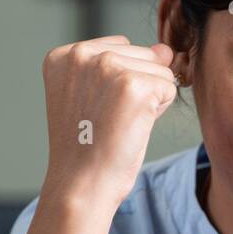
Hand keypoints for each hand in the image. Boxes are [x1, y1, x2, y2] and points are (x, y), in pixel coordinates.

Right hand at [40, 34, 177, 210]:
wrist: (82, 185)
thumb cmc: (88, 148)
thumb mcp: (94, 96)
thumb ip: (126, 65)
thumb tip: (165, 49)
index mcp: (63, 55)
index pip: (119, 49)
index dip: (119, 84)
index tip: (96, 110)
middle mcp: (82, 54)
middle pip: (142, 54)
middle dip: (136, 88)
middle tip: (109, 120)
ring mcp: (108, 67)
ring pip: (159, 69)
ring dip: (149, 100)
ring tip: (118, 123)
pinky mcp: (134, 85)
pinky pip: (169, 86)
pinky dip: (159, 111)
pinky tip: (131, 127)